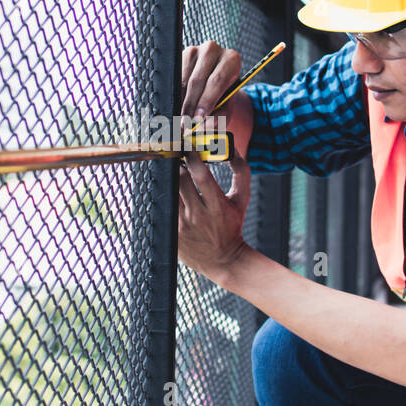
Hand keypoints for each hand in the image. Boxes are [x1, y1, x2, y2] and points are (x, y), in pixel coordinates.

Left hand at [177, 148, 251, 282]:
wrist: (224, 260)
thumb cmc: (233, 225)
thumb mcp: (242, 200)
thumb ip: (241, 172)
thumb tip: (234, 149)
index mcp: (217, 205)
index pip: (201, 175)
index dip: (192, 157)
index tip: (187, 145)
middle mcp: (198, 215)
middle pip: (180, 180)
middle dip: (176, 163)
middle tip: (174, 153)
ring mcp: (182, 225)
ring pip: (169, 192)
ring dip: (169, 177)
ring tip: (170, 168)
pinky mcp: (172, 233)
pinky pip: (163, 207)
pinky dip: (164, 194)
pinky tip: (167, 188)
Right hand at [180, 40, 253, 155]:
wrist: (216, 84)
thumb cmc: (223, 95)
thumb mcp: (227, 108)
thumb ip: (220, 117)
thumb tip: (207, 125)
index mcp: (231, 60)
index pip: (217, 81)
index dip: (206, 101)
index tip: (198, 119)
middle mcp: (212, 50)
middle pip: (197, 80)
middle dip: (189, 105)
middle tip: (185, 124)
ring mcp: (194, 50)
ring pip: (182, 80)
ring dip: (180, 101)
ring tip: (180, 118)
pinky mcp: (180, 55)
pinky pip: (173, 77)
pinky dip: (174, 94)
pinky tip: (176, 106)